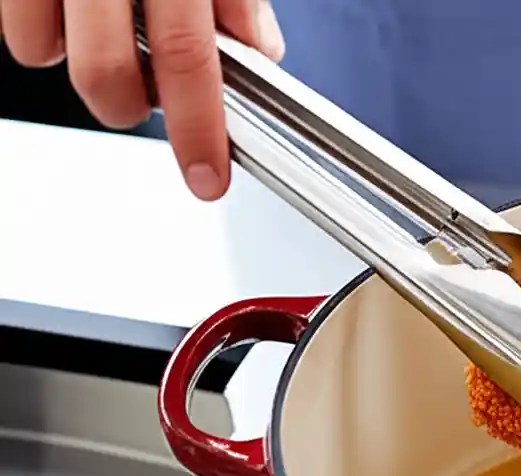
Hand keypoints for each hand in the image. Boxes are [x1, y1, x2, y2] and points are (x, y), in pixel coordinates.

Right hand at [1, 0, 284, 201]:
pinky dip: (49, 42)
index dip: (200, 128)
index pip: (189, 57)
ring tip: (117, 38)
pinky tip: (77, 17)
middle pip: (105, 74)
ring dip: (89, 69)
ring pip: (49, 55)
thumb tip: (260, 52)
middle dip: (131, 105)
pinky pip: (25, 35)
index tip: (208, 177)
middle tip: (153, 92)